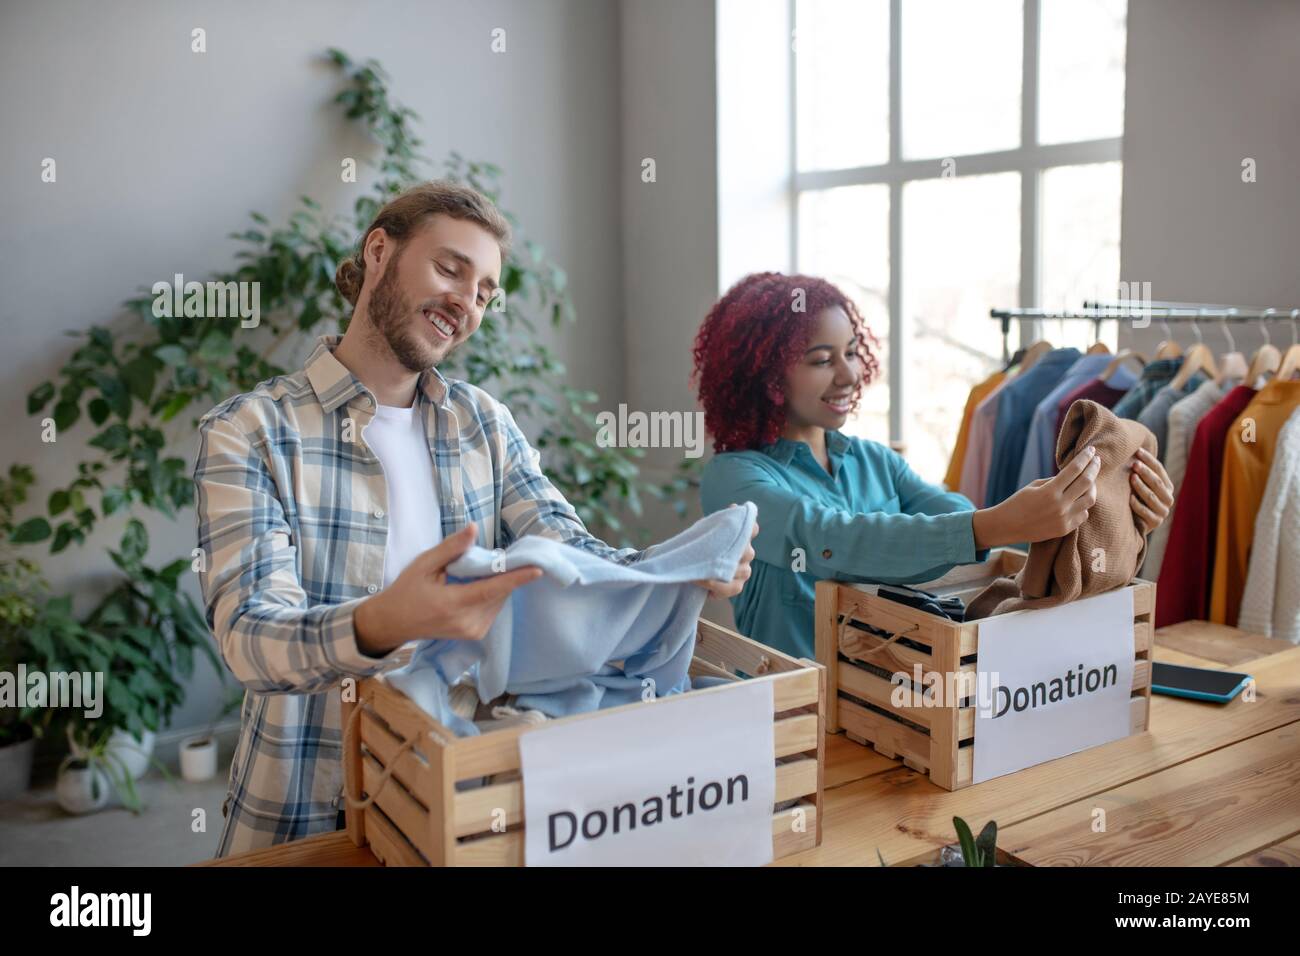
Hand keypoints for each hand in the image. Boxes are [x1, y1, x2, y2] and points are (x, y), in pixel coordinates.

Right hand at [353, 525, 541, 655]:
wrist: (393, 623)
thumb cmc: (407, 590)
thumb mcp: (424, 564)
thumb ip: (451, 548)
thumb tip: (474, 529)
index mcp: (453, 605)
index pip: (492, 590)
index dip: (517, 579)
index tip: (537, 569)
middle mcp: (467, 623)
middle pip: (499, 594)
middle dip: (502, 574)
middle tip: (491, 558)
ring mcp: (473, 632)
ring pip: (498, 601)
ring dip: (496, 584)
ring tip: (474, 574)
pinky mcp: (475, 635)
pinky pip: (493, 608)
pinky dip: (491, 594)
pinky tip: (474, 586)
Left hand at [694, 514, 757, 599]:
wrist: (687, 569)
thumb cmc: (698, 546)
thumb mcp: (704, 531)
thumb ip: (719, 522)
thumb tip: (735, 507)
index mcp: (741, 536)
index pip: (751, 529)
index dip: (748, 526)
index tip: (737, 524)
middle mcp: (747, 553)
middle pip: (747, 551)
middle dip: (729, 552)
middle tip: (711, 553)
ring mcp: (744, 570)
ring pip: (741, 570)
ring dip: (720, 570)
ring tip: (699, 569)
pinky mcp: (737, 586)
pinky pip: (732, 587)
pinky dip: (716, 585)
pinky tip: (703, 582)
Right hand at [972, 445, 1100, 547]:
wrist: (1006, 527)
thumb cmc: (1018, 502)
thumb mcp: (1034, 486)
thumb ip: (1055, 480)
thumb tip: (1074, 474)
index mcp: (1049, 491)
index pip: (1074, 469)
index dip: (1084, 457)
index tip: (1091, 450)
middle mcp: (1059, 505)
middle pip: (1086, 482)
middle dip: (1093, 468)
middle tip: (1096, 460)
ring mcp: (1064, 519)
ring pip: (1090, 499)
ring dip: (1092, 487)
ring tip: (1090, 481)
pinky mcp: (1065, 529)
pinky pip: (1083, 514)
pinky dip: (1083, 505)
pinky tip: (1078, 500)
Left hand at [1129, 446, 1173, 533]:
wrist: (1134, 523)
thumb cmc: (1136, 497)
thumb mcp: (1141, 484)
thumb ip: (1141, 471)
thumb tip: (1133, 448)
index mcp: (1167, 486)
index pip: (1160, 470)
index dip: (1149, 460)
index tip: (1137, 451)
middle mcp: (1168, 498)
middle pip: (1157, 482)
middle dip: (1146, 472)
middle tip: (1134, 464)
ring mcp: (1163, 511)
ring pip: (1152, 497)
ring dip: (1141, 486)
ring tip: (1131, 477)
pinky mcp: (1155, 522)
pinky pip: (1146, 512)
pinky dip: (1137, 505)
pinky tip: (1129, 498)